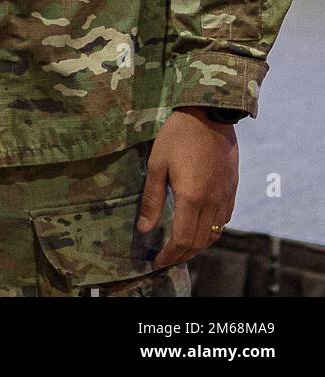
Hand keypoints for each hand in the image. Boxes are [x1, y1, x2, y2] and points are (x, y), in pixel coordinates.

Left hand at [138, 107, 238, 269]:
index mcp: (191, 198)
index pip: (182, 239)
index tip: (156, 261)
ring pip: (213, 234)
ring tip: (179, 247)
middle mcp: (212, 203)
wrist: (209, 115)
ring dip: (197, 246)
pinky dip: (210, 232)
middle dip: (181, 255)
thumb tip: (144, 229)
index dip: (170, 255)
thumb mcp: (156, 164)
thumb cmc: (177, 136)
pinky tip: (198, 228)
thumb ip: (151, 199)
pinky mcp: (232, 190)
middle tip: (165, 258)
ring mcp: (225, 197)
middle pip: (199, 242)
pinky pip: (223, 221)